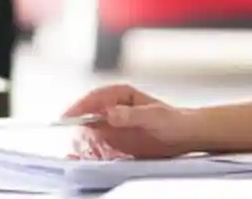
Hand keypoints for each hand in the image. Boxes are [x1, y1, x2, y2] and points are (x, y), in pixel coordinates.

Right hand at [60, 83, 191, 159]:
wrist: (184, 136)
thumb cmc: (173, 120)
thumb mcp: (154, 116)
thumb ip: (132, 115)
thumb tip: (111, 114)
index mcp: (121, 95)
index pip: (94, 98)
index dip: (79, 107)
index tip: (68, 116)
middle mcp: (113, 108)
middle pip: (87, 116)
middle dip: (81, 128)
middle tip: (80, 141)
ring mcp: (112, 125)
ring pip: (89, 132)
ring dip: (85, 142)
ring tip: (88, 152)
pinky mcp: (114, 141)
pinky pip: (96, 146)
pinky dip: (91, 151)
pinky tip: (90, 157)